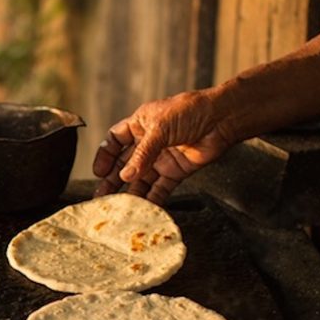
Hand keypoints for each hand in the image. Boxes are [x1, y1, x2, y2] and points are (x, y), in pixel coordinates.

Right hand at [93, 90, 234, 203]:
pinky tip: (143, 208)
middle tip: (102, 196)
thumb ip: (142, 154)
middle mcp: (149, 142)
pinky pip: (160, 188)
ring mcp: (162, 158)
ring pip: (141, 179)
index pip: (115, 140)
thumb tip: (126, 176)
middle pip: (125, 164)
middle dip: (112, 180)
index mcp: (140, 124)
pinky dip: (152, 198)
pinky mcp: (176, 171)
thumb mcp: (160, 128)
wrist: (221, 118)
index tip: (98, 171)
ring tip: (119, 207)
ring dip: (130, 192)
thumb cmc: (191, 111)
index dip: (105, 155)